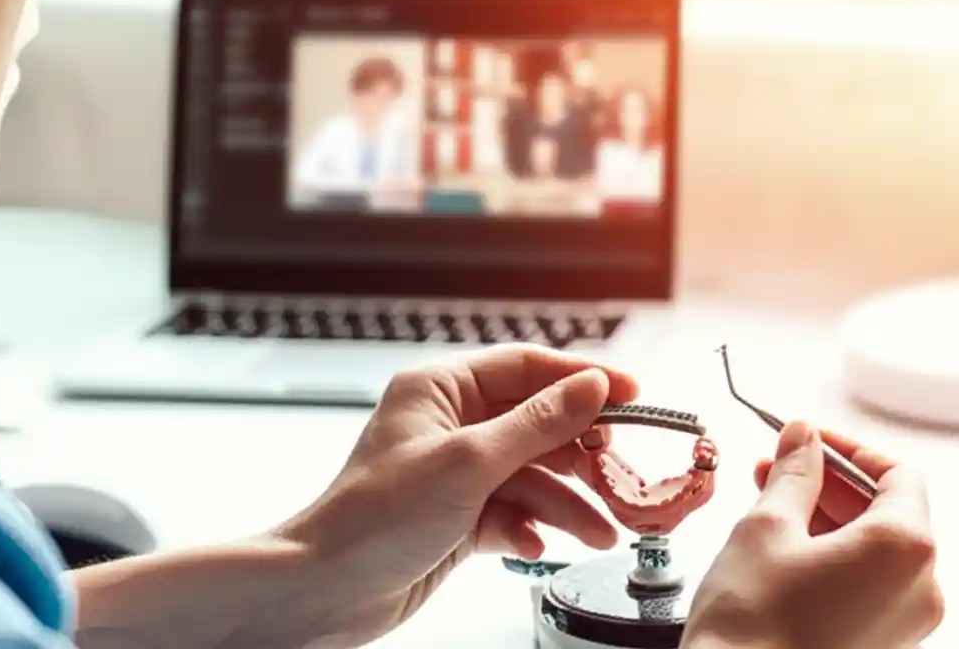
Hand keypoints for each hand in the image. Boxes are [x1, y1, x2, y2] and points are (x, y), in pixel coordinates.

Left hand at [279, 345, 638, 645]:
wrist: (326, 590)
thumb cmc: (373, 517)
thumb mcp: (470, 463)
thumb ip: (538, 424)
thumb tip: (591, 388)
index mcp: (440, 389)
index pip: (527, 368)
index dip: (582, 379)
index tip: (632, 395)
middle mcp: (450, 425)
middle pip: (537, 425)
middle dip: (580, 455)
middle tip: (619, 475)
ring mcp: (455, 473)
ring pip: (531, 476)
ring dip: (566, 504)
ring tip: (599, 531)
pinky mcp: (457, 517)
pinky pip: (512, 513)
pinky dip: (530, 529)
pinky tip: (535, 547)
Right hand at [682, 422, 943, 648]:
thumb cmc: (754, 629)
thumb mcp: (766, 528)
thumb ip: (794, 473)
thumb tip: (804, 439)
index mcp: (904, 550)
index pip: (897, 474)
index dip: (849, 449)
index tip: (810, 440)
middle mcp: (920, 590)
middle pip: (888, 511)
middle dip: (831, 483)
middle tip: (781, 466)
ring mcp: (904, 625)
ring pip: (873, 550)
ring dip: (827, 518)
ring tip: (771, 503)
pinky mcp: (880, 646)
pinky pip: (865, 584)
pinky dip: (831, 556)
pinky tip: (784, 547)